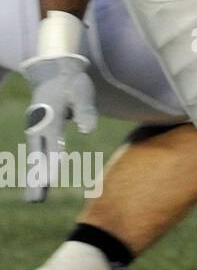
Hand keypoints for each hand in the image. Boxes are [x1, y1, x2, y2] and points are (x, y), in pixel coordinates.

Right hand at [21, 53, 96, 201]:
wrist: (54, 69)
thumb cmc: (71, 81)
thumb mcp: (81, 92)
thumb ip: (85, 110)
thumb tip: (88, 129)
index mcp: (49, 118)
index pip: (52, 144)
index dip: (52, 161)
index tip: (49, 180)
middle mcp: (39, 126)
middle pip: (37, 156)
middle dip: (37, 179)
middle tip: (36, 201)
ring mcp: (37, 129)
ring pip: (36, 157)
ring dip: (35, 177)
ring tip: (35, 198)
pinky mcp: (40, 131)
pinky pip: (39, 153)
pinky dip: (39, 168)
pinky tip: (41, 182)